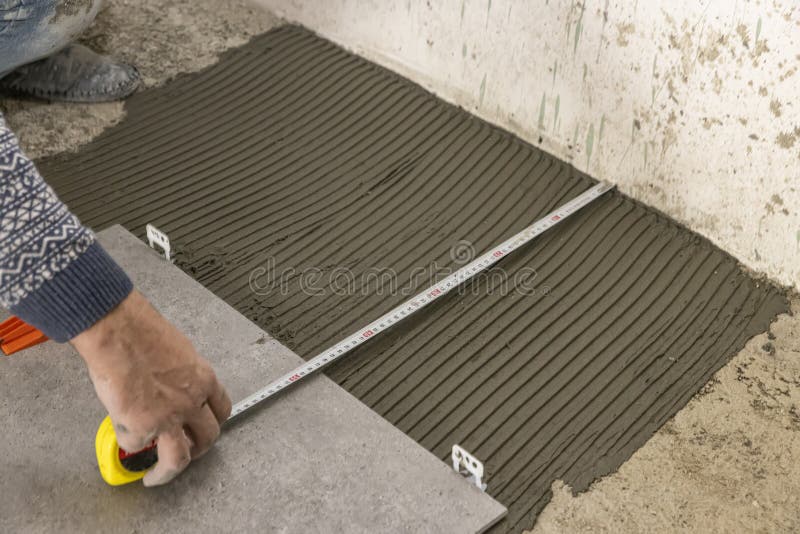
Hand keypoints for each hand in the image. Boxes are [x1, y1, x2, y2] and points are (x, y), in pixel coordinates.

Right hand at [72, 290, 230, 485]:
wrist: (119, 332)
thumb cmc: (142, 332)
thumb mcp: (179, 353)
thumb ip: (182, 377)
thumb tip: (173, 391)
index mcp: (204, 379)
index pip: (222, 410)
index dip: (213, 423)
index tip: (203, 430)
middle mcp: (192, 402)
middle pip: (207, 438)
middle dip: (196, 451)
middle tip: (184, 455)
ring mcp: (169, 418)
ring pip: (179, 459)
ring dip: (167, 473)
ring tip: (155, 477)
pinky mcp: (142, 427)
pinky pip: (136, 444)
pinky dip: (128, 441)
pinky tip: (122, 432)